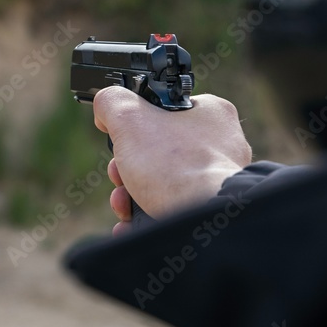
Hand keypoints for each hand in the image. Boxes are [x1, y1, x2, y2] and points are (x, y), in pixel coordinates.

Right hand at [93, 88, 251, 232]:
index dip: (134, 125)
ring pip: (163, 183)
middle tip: (119, 176)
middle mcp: (221, 146)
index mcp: (211, 114)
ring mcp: (217, 180)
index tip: (119, 140)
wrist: (202, 220)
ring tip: (123, 205)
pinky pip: (172, 208)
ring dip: (131, 195)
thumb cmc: (175, 166)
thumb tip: (105, 112)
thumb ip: (112, 102)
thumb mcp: (129, 118)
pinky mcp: (210, 209)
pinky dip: (146, 217)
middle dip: (127, 168)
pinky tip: (130, 224)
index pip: (164, 111)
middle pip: (158, 151)